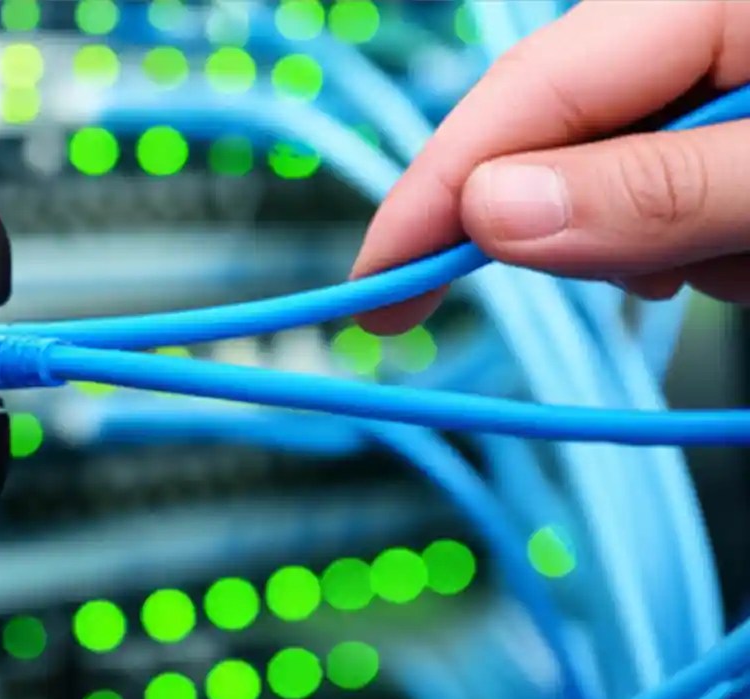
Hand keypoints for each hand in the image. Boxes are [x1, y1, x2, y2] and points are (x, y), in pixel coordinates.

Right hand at [351, 1, 749, 333]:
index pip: (525, 88)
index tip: (375, 283)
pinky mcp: (734, 113)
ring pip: (616, 174)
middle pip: (563, 133)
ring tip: (748, 254)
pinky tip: (747, 242)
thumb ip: (654, 191)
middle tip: (660, 277)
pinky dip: (699, 233)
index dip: (435, 191)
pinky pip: (670, 184)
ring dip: (661, 239)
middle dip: (587, 225)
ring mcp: (718, 66)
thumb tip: (491, 213)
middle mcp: (694, 21)